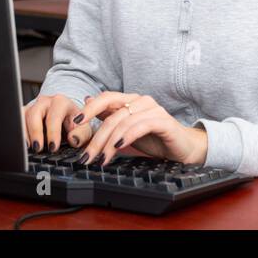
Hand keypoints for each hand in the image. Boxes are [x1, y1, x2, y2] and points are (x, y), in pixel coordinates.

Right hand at [22, 93, 91, 152]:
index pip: (55, 116)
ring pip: (23, 116)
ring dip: (24, 133)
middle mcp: (45, 102)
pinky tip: (22, 144)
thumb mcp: (84, 129)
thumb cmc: (75, 124)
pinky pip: (16, 120)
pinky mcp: (24, 113)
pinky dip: (18, 132)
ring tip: (28, 148)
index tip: (54, 147)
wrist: (67, 118)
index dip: (53, 132)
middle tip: (38, 148)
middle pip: (35, 113)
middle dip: (36, 132)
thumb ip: (81, 134)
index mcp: (61, 102)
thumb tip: (73, 139)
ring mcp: (32, 107)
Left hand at [75, 92, 207, 166]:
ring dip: (109, 143)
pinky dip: (127, 136)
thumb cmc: (154, 138)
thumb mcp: (126, 129)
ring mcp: (153, 109)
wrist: (182, 148)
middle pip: (112, 115)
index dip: (90, 108)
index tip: (75, 123)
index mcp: (130, 100)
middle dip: (96, 138)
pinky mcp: (163, 121)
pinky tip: (118, 146)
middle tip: (86, 156)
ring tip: (101, 159)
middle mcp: (141, 101)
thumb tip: (87, 99)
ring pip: (123, 122)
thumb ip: (109, 115)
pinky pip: (140, 126)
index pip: (106, 98)